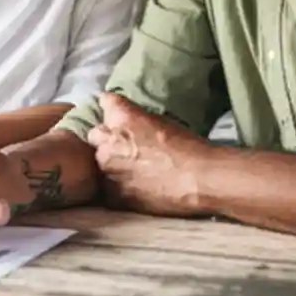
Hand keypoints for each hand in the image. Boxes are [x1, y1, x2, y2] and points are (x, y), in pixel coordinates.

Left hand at [87, 93, 210, 215]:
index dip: (111, 110)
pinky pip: (106, 187)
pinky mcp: (113, 193)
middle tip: (124, 147)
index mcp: (122, 116)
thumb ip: (137, 119)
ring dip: (110, 163)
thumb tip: (129, 122)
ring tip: (131, 170)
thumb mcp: (161, 121)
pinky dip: (116, 187)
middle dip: (105, 139)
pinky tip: (134, 187)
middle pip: (94, 133)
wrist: (201, 179)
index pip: (104, 101)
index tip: (115, 116)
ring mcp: (107, 168)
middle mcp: (108, 139)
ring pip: (98, 162)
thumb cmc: (189, 147)